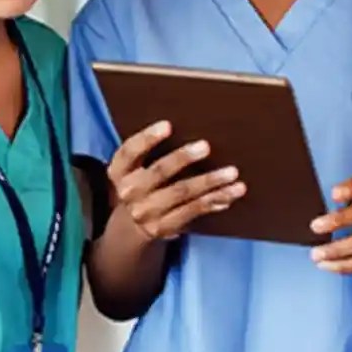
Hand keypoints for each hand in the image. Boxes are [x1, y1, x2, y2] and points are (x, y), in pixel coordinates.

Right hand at [107, 121, 246, 241]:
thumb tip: (193, 126)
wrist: (131, 226)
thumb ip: (151, 151)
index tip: (168, 125)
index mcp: (119, 171)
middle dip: (183, 158)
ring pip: (182, 193)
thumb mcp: (135, 167)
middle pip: (158, 172)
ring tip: (232, 173)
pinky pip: (194, 211)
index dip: (148, 138)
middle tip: (206, 146)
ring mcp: (147, 212)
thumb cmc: (142, 182)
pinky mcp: (164, 227)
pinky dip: (214, 200)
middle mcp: (130, 192)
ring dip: (210, 182)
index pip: (129, 151)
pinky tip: (232, 192)